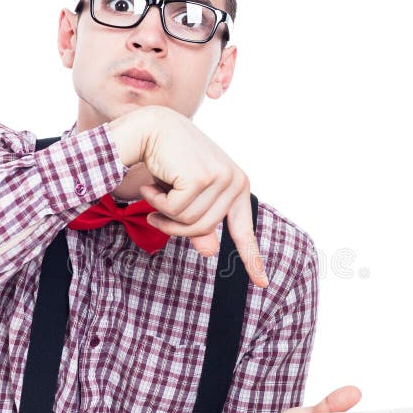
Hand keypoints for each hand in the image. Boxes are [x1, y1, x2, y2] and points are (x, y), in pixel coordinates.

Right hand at [107, 106, 267, 287]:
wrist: (150, 127)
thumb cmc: (168, 160)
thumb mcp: (187, 194)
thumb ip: (199, 221)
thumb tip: (211, 250)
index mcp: (237, 187)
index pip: (244, 231)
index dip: (252, 259)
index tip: (263, 284)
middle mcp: (235, 182)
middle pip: (202, 231)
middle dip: (173, 226)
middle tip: (155, 210)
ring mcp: (221, 179)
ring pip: (188, 223)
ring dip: (163, 212)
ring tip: (154, 190)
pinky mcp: (202, 178)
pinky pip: (176, 211)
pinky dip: (156, 200)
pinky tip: (152, 182)